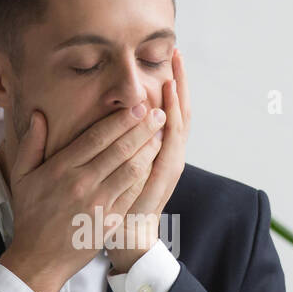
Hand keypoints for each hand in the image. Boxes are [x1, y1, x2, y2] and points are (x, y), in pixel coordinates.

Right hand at [0, 100, 166, 291]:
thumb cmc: (30, 215)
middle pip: (120, 149)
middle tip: (158, 113)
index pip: (97, 137)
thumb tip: (39, 115)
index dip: (120, 120)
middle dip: (142, 128)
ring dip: (149, 149)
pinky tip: (155, 163)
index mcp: (62, 168)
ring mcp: (98, 203)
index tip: (137, 106)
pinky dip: (146, 176)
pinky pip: (133, 193)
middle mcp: (82, 183)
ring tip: (162, 133)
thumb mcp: (21, 176)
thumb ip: (31, 144)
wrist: (39, 257)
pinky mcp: (110, 220)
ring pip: (131, 169)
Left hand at [106, 48, 190, 273]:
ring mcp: (170, 165)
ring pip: (179, 124)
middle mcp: (169, 154)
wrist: (129, 239)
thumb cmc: (119, 205)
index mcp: (157, 150)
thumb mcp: (120, 169)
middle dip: (179, 82)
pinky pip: (171, 146)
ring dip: (178, 97)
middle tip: (178, 53)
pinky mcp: (166, 177)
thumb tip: (113, 117)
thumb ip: (119, 143)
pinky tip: (168, 104)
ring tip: (175, 71)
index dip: (170, 85)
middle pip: (179, 110)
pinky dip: (172, 123)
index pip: (167, 109)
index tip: (168, 58)